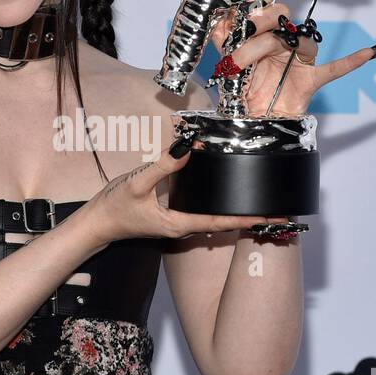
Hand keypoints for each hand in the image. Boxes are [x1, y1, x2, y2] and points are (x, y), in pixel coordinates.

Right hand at [78, 139, 288, 243]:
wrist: (98, 222)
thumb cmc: (115, 208)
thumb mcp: (137, 183)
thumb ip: (162, 166)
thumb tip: (187, 150)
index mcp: (179, 223)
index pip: (221, 221)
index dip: (247, 219)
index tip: (270, 217)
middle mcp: (183, 225)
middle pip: (224, 222)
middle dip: (250, 218)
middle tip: (277, 212)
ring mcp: (179, 221)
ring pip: (215, 217)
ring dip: (237, 213)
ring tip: (260, 206)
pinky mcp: (173, 214)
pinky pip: (203, 210)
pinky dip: (220, 205)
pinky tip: (227, 195)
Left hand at [208, 0, 375, 117]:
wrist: (251, 124)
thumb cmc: (242, 93)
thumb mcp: (225, 62)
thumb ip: (222, 39)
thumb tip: (217, 21)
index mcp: (268, 37)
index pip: (267, 10)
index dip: (250, 14)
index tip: (230, 26)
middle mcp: (285, 45)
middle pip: (280, 20)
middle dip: (255, 31)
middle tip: (235, 49)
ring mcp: (299, 61)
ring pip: (296, 41)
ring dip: (262, 48)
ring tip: (241, 66)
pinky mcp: (310, 79)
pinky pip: (336, 68)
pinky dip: (353, 60)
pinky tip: (370, 51)